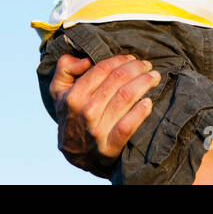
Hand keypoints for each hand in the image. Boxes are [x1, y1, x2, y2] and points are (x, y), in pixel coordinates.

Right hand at [48, 53, 160, 176]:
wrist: (75, 154)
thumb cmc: (71, 115)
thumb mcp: (58, 92)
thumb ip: (65, 69)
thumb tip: (85, 60)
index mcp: (73, 96)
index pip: (103, 68)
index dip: (121, 60)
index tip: (132, 58)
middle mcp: (86, 112)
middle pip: (118, 79)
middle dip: (137, 68)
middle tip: (147, 65)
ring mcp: (97, 130)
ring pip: (126, 97)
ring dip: (144, 83)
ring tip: (154, 77)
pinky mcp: (109, 147)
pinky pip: (128, 126)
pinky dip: (140, 112)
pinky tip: (148, 102)